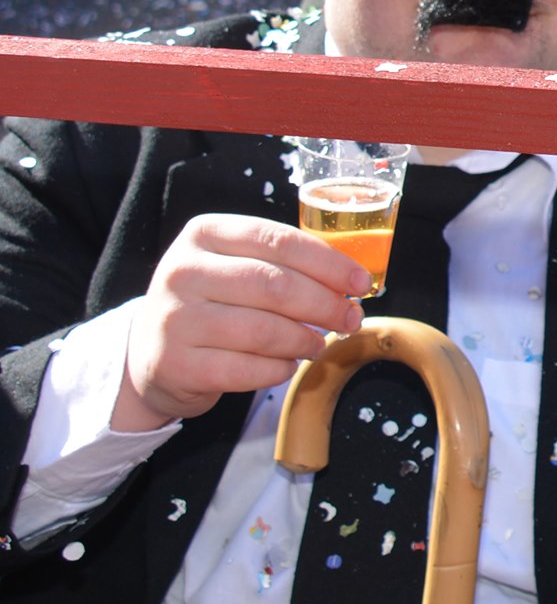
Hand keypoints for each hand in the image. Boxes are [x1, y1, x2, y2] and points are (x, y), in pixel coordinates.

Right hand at [114, 214, 370, 431]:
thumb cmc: (211, 303)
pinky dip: (278, 368)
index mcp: (205, 234)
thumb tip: (351, 280)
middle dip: (325, 304)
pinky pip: (246, 368)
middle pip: (276, 286)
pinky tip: (287, 363)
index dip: (329, 263)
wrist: (148, 354)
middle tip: (350, 318)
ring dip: (305, 340)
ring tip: (318, 343)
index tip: (361, 283)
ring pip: (264, 330)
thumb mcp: (235, 267)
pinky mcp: (175, 364)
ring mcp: (174, 319)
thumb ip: (285, 264)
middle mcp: (183, 271)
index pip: (280, 241)